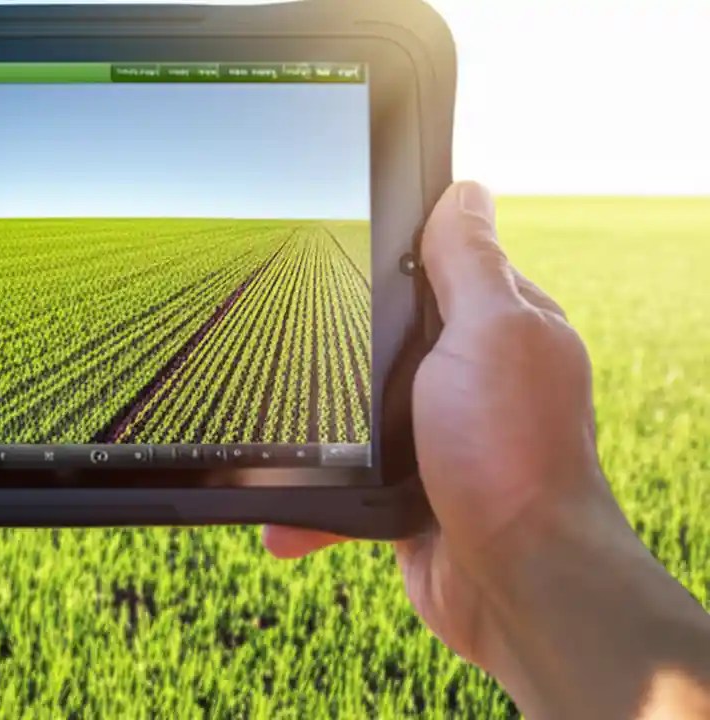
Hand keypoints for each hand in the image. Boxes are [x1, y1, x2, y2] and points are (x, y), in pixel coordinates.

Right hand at [263, 182, 709, 717]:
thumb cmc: (509, 454)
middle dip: (336, 341)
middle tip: (279, 332)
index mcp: (502, 326)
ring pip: (355, 409)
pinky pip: (344, 479)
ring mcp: (438, 435)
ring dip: (312, 427)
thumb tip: (463, 189)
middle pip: (385, 333)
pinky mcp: (407, 491)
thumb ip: (469, 262)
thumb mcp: (490, 332)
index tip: (329, 237)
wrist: (513, 583)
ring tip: (264, 426)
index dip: (394, 246)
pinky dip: (312, 497)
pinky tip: (278, 506)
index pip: (444, 262)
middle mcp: (472, 376)